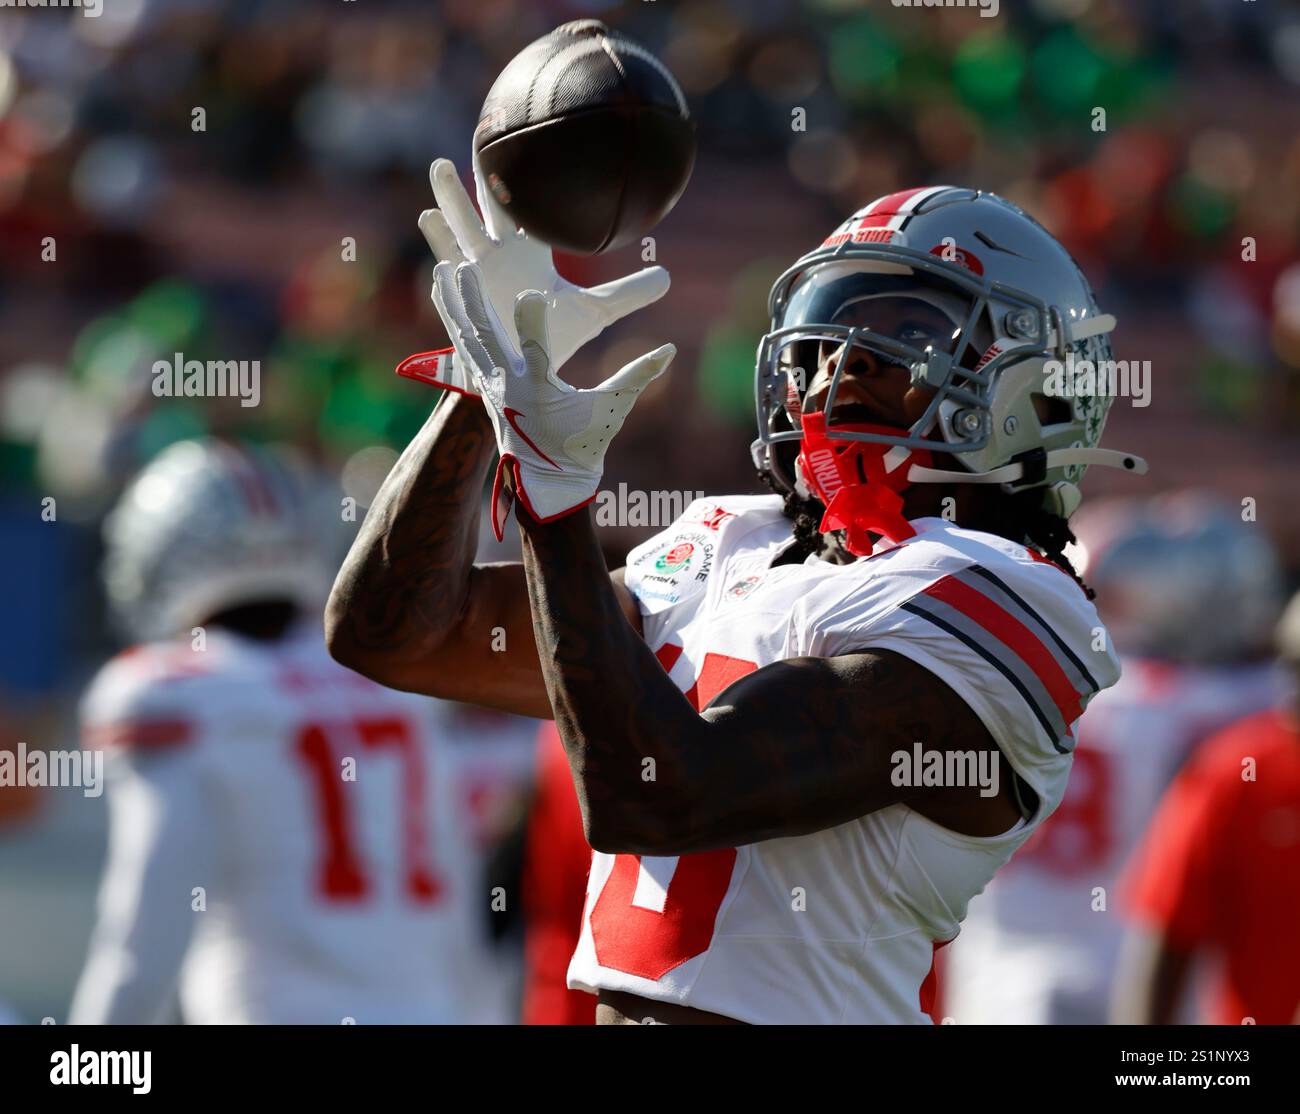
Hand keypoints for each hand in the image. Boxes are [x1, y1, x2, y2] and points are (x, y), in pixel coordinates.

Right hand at [405, 158, 669, 394]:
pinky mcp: (465, 297)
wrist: (529, 374)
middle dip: (483, 174)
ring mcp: (478, 274)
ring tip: (440, 167)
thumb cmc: (556, 338)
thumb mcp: (597, 312)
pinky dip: (441, 245)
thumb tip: (667, 277)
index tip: (528, 139)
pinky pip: (450, 267)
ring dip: (450, 200)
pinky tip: (429, 221)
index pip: (527, 207)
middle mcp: (499, 256)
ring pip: (462, 229)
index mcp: (528, 252)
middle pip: (489, 207)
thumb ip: (629, 293)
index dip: (528, 177)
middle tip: (479, 137)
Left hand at [431, 258, 674, 537]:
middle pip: (488, 340)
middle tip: (466, 270)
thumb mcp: (612, 411)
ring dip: (454, 304)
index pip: (538, 353)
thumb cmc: (583, 445)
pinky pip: (463, 348)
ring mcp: (491, 388)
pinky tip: (443, 295)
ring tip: (443, 269)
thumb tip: (669, 350)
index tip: (534, 293)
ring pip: (468, 339)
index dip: (535, 322)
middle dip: (476, 305)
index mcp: (541, 392)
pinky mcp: (484, 387)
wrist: (549, 482)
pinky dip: (453, 319)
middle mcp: (509, 388)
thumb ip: (636, 377)